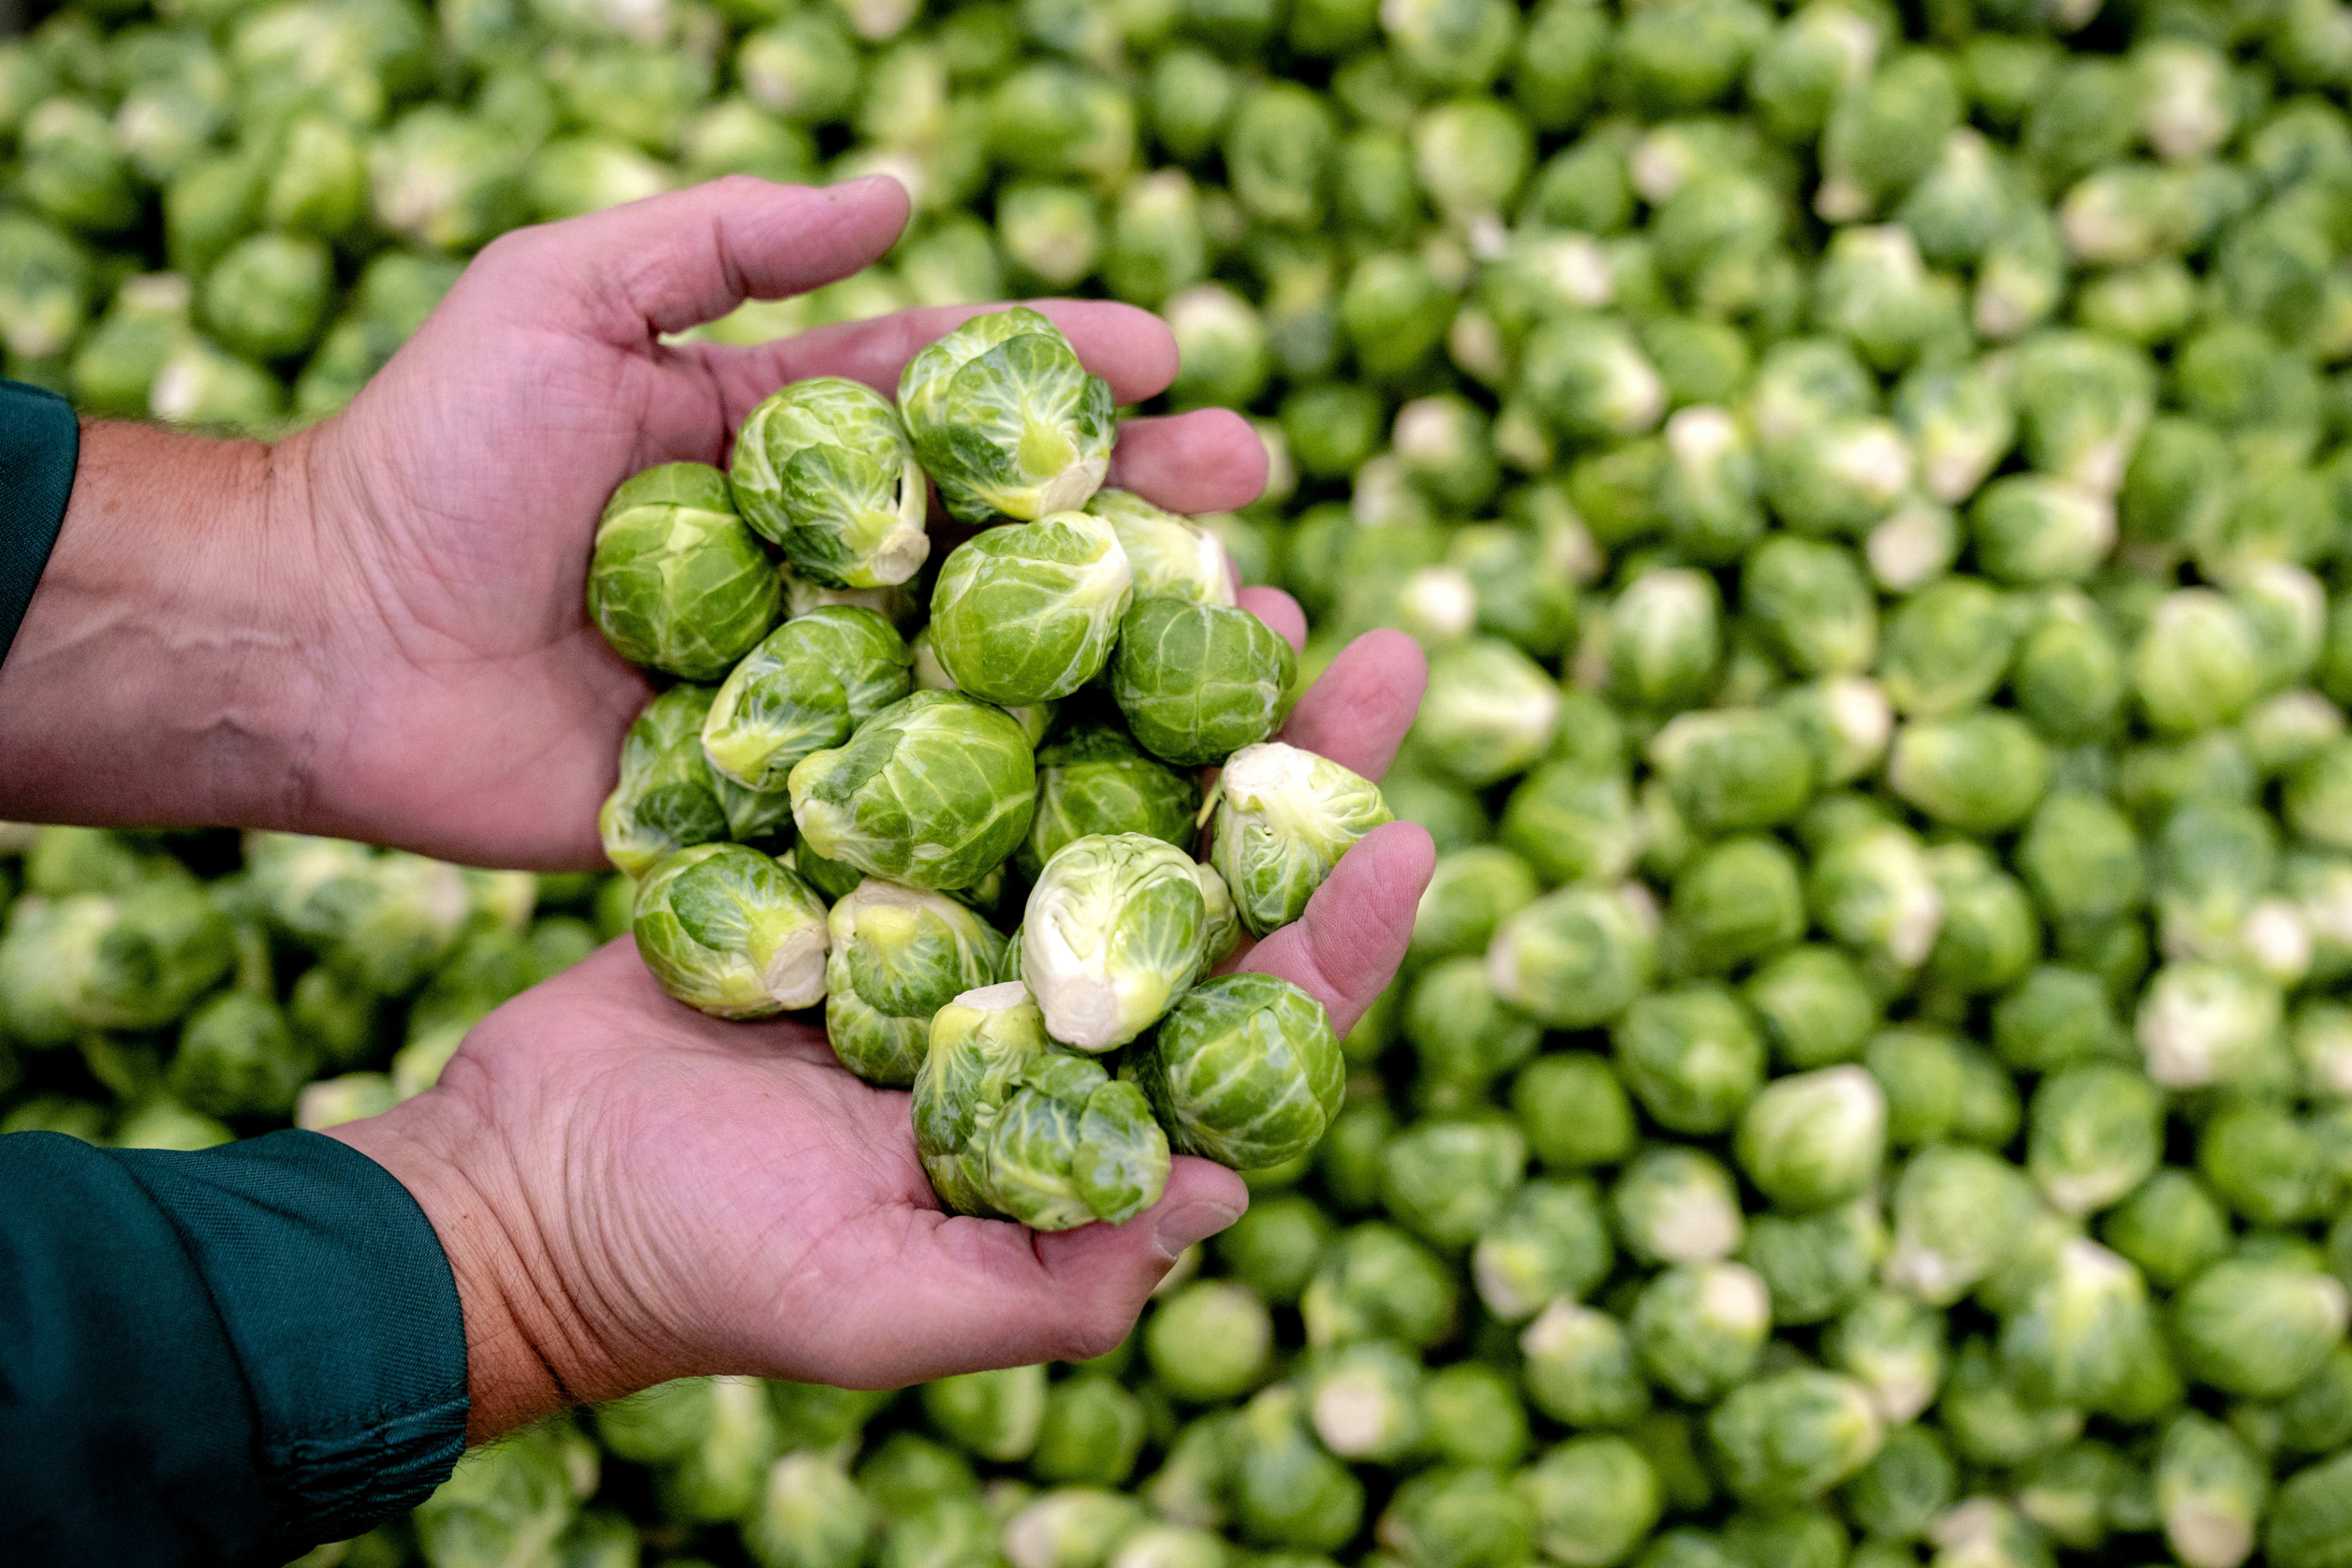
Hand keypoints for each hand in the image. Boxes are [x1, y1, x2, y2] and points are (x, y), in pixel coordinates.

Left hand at [0, 177, 1269, 866]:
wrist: (319, 646)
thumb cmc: (436, 455)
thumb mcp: (563, 294)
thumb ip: (725, 242)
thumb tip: (898, 188)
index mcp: (780, 446)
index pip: (953, 396)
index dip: (1063, 368)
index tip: (1175, 354)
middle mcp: (815, 566)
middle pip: (1003, 530)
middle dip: (1136, 504)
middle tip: (1257, 491)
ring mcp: (806, 686)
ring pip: (987, 665)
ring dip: (1120, 651)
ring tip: (1248, 636)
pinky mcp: (778, 796)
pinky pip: (912, 791)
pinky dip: (1024, 790)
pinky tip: (1140, 783)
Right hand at [330, 624, 1432, 1439]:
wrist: (523, 1181)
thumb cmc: (696, 1269)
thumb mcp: (873, 1305)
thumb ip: (1048, 1275)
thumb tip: (1223, 1200)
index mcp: (1082, 1118)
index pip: (1249, 1031)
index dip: (1338, 940)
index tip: (1413, 836)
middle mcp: (1043, 1011)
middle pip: (1207, 885)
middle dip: (1301, 776)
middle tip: (1383, 650)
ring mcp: (958, 921)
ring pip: (1105, 797)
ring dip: (1185, 698)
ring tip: (1255, 578)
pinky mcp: (867, 853)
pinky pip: (965, 758)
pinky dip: (1026, 674)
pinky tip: (1073, 579)